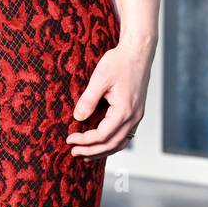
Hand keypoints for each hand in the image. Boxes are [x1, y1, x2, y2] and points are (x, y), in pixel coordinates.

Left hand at [66, 38, 154, 159]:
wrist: (138, 52)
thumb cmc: (119, 62)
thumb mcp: (100, 78)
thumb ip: (88, 100)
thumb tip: (78, 118)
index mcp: (124, 110)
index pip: (102, 135)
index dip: (84, 141)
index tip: (69, 139)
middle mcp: (134, 117)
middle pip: (111, 144)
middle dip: (91, 151)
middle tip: (74, 153)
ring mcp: (137, 116)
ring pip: (120, 143)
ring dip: (102, 151)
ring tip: (86, 155)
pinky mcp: (136, 112)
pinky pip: (125, 135)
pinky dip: (112, 143)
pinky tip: (101, 143)